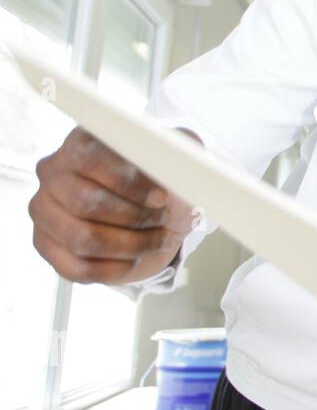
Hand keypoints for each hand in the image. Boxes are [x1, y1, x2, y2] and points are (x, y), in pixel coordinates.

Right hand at [29, 126, 196, 284]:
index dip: (128, 182)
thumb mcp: (176, 161)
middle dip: (135, 217)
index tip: (161, 197)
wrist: (158, 214)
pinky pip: (79, 268)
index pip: (89, 158)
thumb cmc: (162, 183)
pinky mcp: (47, 245)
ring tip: (156, 240)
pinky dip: (116, 268)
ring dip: (131, 245)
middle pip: (86, 202)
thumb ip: (175, 155)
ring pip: (82, 239)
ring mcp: (45, 210)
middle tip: (162, 219)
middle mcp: (54, 173)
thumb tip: (178, 167)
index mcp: (81, 142)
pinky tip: (136, 258)